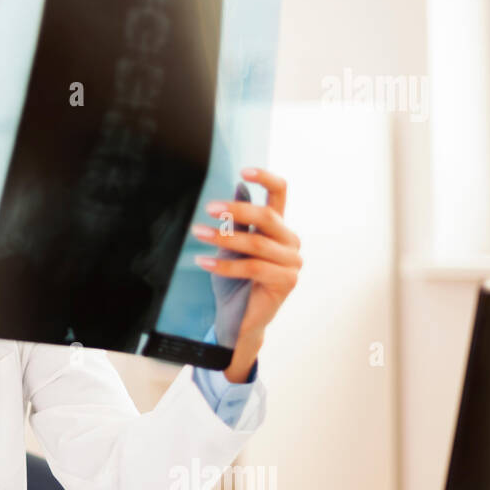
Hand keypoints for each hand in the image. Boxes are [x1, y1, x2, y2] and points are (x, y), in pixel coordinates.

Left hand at [190, 167, 301, 382]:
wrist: (237, 319)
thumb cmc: (234, 282)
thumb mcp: (231, 247)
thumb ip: (238, 221)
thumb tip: (238, 189)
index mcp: (279, 228)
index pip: (280, 194)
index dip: (266, 179)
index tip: (244, 170)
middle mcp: (290, 242)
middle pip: (268, 217)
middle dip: (236, 211)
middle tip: (208, 209)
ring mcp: (292, 263)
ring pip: (257, 243)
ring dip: (224, 237)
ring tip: (197, 233)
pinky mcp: (286, 282)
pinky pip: (253, 268)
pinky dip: (225, 264)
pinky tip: (202, 261)